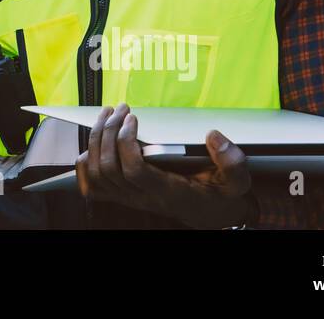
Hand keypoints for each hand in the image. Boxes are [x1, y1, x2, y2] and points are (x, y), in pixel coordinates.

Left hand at [75, 103, 252, 228]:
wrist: (208, 213)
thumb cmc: (219, 195)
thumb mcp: (236, 182)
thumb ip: (232, 162)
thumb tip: (213, 136)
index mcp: (168, 191)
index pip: (134, 171)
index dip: (126, 143)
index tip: (133, 118)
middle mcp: (144, 197)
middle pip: (110, 168)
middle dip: (108, 133)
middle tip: (120, 109)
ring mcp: (130, 198)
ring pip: (98, 173)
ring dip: (96, 140)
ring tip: (107, 115)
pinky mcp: (122, 195)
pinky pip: (93, 184)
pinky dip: (86, 161)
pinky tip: (95, 140)